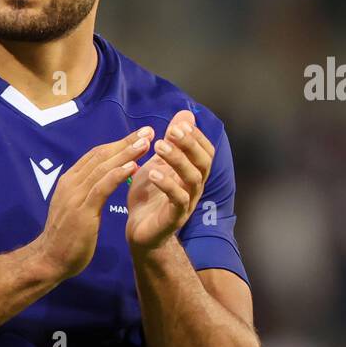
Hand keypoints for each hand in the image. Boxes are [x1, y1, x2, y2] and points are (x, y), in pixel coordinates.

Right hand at [32, 127, 152, 281]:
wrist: (51, 259)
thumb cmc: (66, 237)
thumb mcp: (75, 208)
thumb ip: (87, 192)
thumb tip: (103, 181)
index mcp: (70, 181)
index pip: (96, 155)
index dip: (118, 144)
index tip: (138, 136)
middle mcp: (71, 183)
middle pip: (101, 156)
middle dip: (126, 142)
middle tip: (148, 131)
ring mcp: (75, 196)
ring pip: (102, 168)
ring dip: (126, 153)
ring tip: (146, 143)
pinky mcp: (82, 210)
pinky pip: (101, 187)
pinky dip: (117, 174)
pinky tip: (133, 166)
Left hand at [125, 110, 212, 253]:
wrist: (140, 233)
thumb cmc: (150, 198)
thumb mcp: (158, 164)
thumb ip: (170, 142)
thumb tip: (184, 113)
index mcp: (192, 174)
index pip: (205, 151)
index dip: (196, 136)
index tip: (180, 123)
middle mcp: (194, 188)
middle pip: (204, 162)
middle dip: (190, 144)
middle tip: (172, 130)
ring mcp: (187, 203)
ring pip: (193, 178)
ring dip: (177, 160)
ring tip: (159, 146)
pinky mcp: (174, 218)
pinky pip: (178, 199)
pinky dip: (167, 183)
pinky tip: (153, 171)